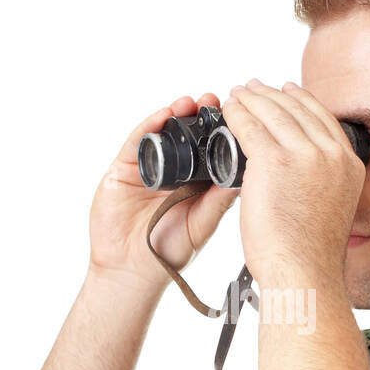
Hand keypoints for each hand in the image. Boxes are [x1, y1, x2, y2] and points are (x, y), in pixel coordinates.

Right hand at [88, 93, 238, 287]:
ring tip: (191, 103)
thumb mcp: (202, 225)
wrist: (131, 269)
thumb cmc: (169, 251)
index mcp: (196, 183)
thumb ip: (219, 201)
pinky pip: (137, 141)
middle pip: (187, 135)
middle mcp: (174, 171)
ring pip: (163, 133)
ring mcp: (148, 167)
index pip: (210, 148)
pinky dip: (150, 125)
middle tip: (214, 100)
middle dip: (200, 116)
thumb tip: (245, 176)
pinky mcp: (125, 168)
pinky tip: (164, 115)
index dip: (221, 130)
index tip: (236, 114)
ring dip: (177, 114)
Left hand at [221, 79, 365, 282]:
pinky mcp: (274, 160)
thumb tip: (302, 176)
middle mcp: (331, 155)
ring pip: (273, 112)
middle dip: (272, 94)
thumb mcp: (332, 208)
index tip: (287, 90)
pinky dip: (237, 114)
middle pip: (298, 109)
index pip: (323, 119)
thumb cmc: (310, 255)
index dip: (302, 100)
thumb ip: (322, 184)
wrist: (304, 272)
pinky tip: (228, 109)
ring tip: (238, 94)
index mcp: (349, 165)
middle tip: (254, 88)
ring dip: (252, 98)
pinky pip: (250, 126)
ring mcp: (305, 155)